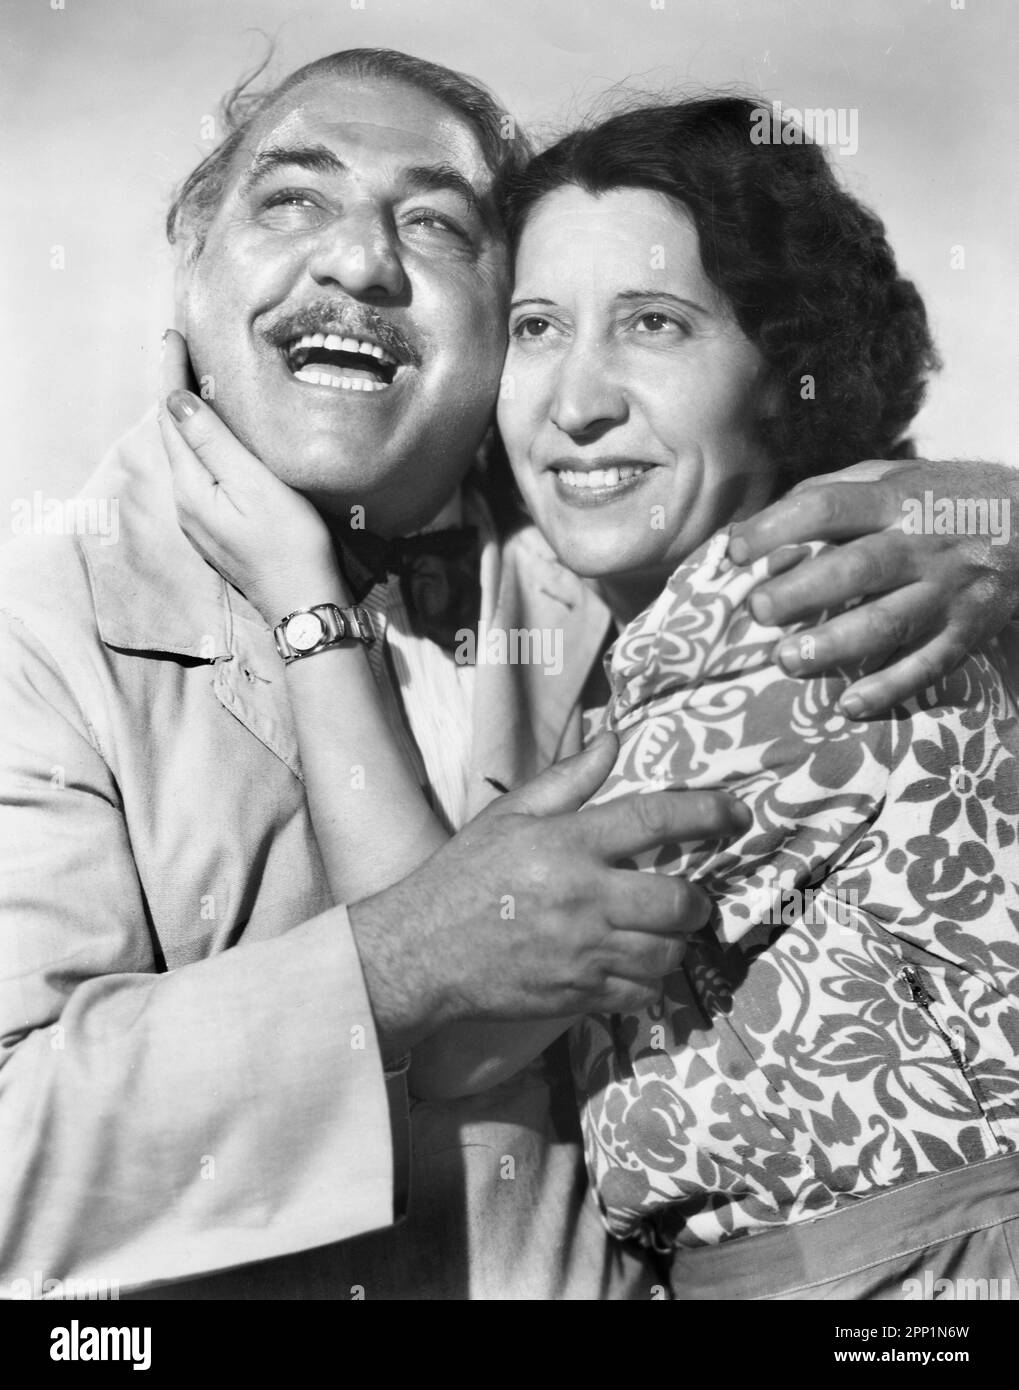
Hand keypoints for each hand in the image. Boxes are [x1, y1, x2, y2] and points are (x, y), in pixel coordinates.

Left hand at [157, 329, 344, 623]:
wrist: (306, 605)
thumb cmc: (289, 544)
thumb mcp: (253, 485)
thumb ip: (213, 442)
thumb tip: (176, 400)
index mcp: (190, 488)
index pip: (170, 417)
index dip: (170, 374)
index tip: (172, 334)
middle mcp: (185, 504)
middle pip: (172, 435)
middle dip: (174, 390)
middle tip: (182, 349)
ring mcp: (200, 520)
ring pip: (186, 455)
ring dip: (188, 417)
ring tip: (196, 381)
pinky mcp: (218, 529)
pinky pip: (202, 474)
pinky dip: (203, 444)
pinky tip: (216, 434)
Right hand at [348, 733, 750, 1052]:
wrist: (423, 951)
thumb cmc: (466, 875)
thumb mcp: (511, 814)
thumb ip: (568, 779)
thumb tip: (612, 739)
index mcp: (570, 843)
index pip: (657, 820)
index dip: (708, 814)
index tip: (738, 815)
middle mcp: (585, 896)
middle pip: (679, 899)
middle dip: (698, 898)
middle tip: (690, 895)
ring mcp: (585, 951)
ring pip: (668, 951)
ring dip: (676, 940)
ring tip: (660, 931)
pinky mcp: (580, 993)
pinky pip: (643, 992)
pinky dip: (650, 980)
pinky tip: (634, 965)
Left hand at [729, 458, 1018, 716]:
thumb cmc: (939, 501)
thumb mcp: (892, 478)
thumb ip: (830, 493)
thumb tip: (758, 526)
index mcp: (896, 499)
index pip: (828, 507)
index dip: (777, 528)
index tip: (735, 552)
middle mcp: (922, 544)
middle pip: (856, 569)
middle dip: (801, 593)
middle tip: (758, 611)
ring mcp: (947, 591)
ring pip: (889, 622)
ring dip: (835, 645)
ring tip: (788, 659)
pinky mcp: (967, 631)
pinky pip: (929, 665)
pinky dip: (889, 688)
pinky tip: (849, 705)